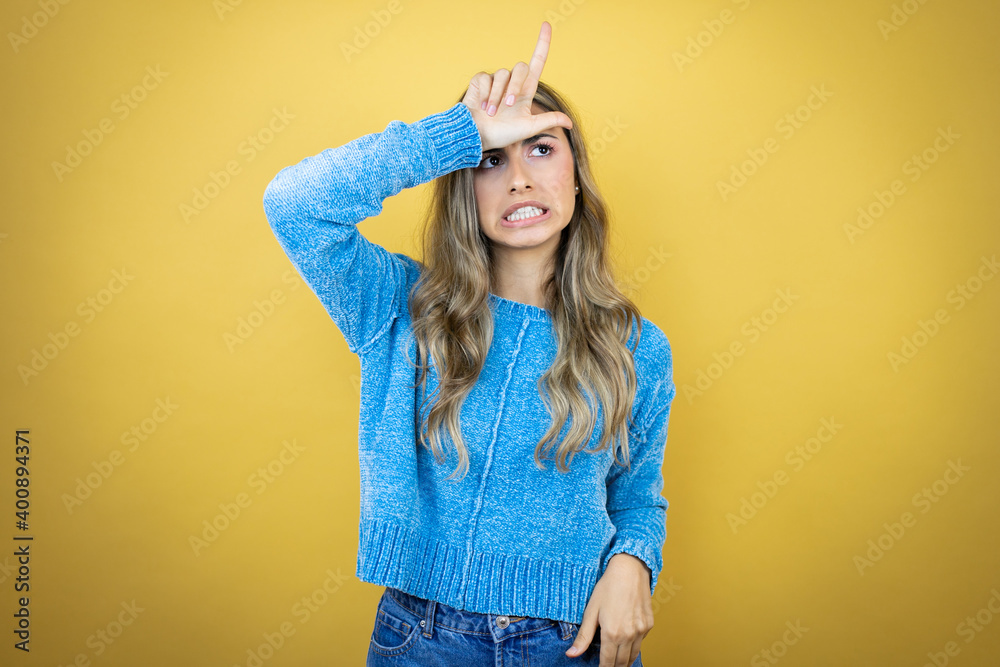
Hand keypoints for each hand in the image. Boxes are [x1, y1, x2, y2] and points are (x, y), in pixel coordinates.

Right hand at [461, 21, 572, 151]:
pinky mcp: (481, 81)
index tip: (547, 25)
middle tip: (507, 106)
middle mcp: (512, 83)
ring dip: (497, 96)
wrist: (478, 136)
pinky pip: (486, 78)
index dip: (542, 44)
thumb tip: (570, 123)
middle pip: (521, 67)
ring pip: (503, 74)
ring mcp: (496, 81)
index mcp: (525, 91)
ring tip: (491, 112)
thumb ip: (548, 120)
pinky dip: (486, 94)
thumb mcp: (529, 128)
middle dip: (515, 86)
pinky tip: (482, 107)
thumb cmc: (503, 134)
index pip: (537, 62)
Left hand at [566, 554, 653, 665]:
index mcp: (612, 634)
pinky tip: (626, 644)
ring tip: (617, 662)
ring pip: (633, 655)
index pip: (607, 662)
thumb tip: (571, 654)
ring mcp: (641, 631)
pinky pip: (641, 643)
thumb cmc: (608, 587)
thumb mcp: (591, 611)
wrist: (629, 570)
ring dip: (625, 662)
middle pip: (622, 663)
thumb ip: (583, 636)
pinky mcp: (649, 625)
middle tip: (607, 666)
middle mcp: (629, 635)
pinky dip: (634, 647)